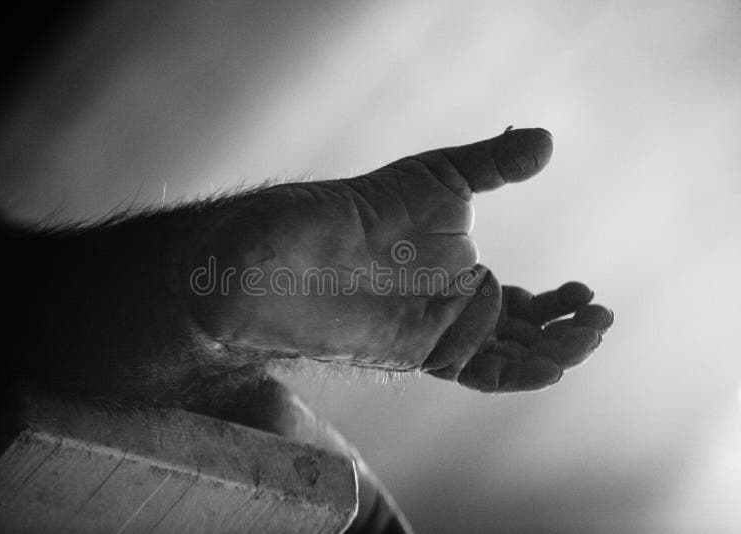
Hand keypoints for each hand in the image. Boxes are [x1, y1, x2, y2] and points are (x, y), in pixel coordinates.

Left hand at [184, 127, 612, 390]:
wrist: (304, 247)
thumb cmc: (367, 206)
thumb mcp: (440, 176)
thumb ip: (493, 164)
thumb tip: (547, 140)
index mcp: (467, 279)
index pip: (528, 306)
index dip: (562, 304)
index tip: (589, 291)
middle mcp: (458, 315)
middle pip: (528, 337)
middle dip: (569, 331)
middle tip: (598, 315)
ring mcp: (443, 336)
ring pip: (512, 359)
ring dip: (554, 353)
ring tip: (586, 334)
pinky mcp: (424, 353)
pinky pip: (480, 373)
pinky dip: (518, 375)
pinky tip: (550, 367)